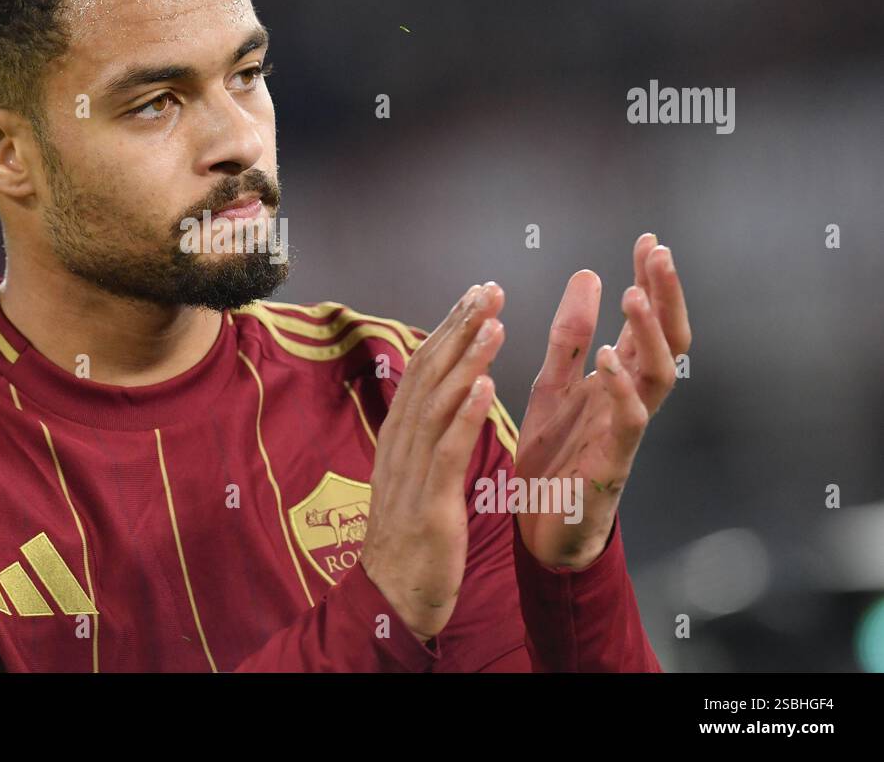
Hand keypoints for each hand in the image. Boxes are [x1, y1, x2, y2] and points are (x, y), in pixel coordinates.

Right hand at [361, 280, 505, 641]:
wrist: (393, 598)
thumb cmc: (410, 538)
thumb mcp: (414, 475)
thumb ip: (426, 433)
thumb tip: (443, 391)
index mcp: (400, 435)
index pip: (423, 368)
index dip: (449, 328)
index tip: (476, 294)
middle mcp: (400, 444)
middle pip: (429, 374)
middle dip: (461, 328)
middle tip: (490, 289)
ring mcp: (412, 472)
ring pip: (438, 403)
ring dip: (468, 360)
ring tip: (495, 322)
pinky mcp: (429, 502)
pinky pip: (448, 451)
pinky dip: (466, 415)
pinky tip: (487, 386)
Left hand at [514, 233, 690, 569]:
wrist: (539, 529)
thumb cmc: (553, 457)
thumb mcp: (552, 383)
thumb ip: (569, 334)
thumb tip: (589, 273)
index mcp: (616, 380)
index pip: (645, 322)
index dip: (650, 282)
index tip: (648, 240)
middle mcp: (630, 400)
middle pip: (667, 341)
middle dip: (666, 297)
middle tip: (659, 253)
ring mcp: (626, 431)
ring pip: (659, 376)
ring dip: (649, 334)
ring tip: (633, 295)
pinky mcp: (612, 464)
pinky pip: (630, 422)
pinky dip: (621, 388)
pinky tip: (608, 359)